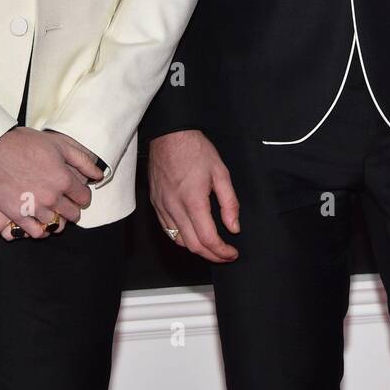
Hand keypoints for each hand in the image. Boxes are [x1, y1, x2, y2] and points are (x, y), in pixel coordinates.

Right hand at [0, 128, 102, 239]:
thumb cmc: (27, 142)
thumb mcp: (59, 144)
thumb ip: (82, 160)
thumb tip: (99, 174)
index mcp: (63, 179)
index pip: (84, 198)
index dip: (83, 195)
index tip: (78, 193)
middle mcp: (52, 197)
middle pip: (72, 214)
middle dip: (73, 209)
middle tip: (67, 204)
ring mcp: (34, 207)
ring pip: (55, 224)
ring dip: (58, 219)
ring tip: (54, 212)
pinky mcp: (17, 214)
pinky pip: (36, 232)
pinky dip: (42, 230)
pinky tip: (41, 223)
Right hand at [148, 130, 239, 263]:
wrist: (170, 135)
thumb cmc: (195, 150)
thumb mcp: (221, 173)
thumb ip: (229, 203)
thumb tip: (233, 227)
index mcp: (193, 201)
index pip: (208, 239)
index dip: (222, 252)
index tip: (232, 253)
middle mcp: (175, 208)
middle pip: (193, 245)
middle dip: (212, 255)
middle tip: (225, 254)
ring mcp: (162, 207)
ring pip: (178, 240)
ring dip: (196, 248)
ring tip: (211, 246)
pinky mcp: (155, 203)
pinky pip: (167, 230)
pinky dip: (181, 238)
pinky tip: (192, 234)